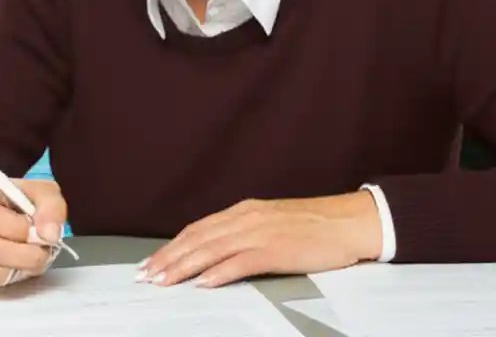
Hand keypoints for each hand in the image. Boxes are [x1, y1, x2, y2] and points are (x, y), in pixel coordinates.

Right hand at [0, 176, 67, 286]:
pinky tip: (21, 260)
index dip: (22, 230)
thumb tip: (50, 234)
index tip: (40, 230)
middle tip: (44, 249)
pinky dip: (14, 274)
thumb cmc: (15, 197)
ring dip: (22, 267)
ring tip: (34, 254)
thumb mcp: (40, 190)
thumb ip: (50, 206)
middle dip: (26, 254)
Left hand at [138, 192, 382, 287]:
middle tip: (145, 276)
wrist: (350, 222)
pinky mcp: (277, 249)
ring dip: (183, 266)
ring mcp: (260, 233)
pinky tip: (203, 282)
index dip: (170, 247)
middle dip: (168, 258)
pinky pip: (242, 262)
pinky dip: (219, 272)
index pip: (196, 230)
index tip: (150, 262)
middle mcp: (245, 219)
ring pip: (211, 250)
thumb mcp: (269, 224)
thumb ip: (242, 235)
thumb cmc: (313, 227)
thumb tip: (214, 254)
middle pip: (197, 240)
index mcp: (242, 212)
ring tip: (164, 281)